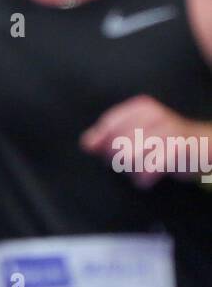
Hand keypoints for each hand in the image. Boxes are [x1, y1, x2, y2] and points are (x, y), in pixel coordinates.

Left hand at [80, 96, 208, 187]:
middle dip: (120, 161)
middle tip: (135, 162)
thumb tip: (86, 143)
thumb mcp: (134, 136)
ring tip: (144, 168)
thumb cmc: (163, 144)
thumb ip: (106, 138)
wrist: (203, 148)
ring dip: (133, 171)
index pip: (108, 126)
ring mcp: (168, 130)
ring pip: (130, 158)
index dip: (105, 145)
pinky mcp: (178, 148)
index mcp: (141, 108)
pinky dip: (144, 178)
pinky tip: (149, 178)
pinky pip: (148, 169)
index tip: (113, 153)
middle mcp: (154, 115)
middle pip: (116, 145)